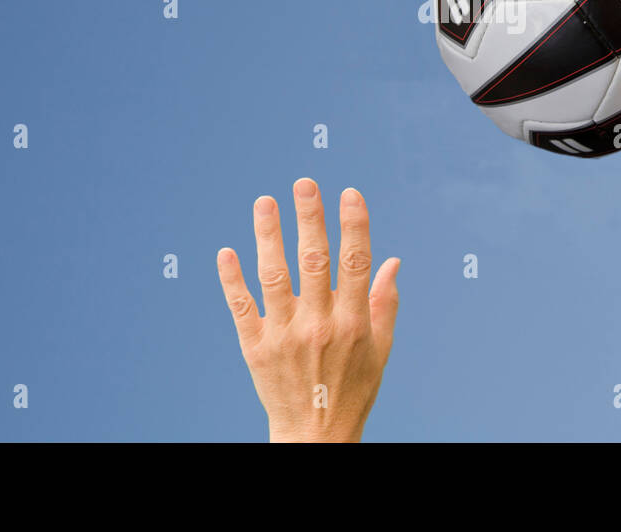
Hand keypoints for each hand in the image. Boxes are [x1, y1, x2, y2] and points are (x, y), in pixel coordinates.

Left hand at [216, 178, 399, 441]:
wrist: (315, 438)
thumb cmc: (352, 390)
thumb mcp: (380, 350)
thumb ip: (384, 303)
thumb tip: (394, 261)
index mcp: (353, 323)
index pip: (355, 263)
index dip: (353, 225)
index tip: (349, 193)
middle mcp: (318, 326)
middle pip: (314, 262)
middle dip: (310, 218)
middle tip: (304, 183)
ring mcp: (284, 336)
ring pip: (274, 276)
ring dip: (268, 236)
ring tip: (265, 202)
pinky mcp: (255, 348)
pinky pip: (241, 307)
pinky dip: (232, 279)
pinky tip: (227, 251)